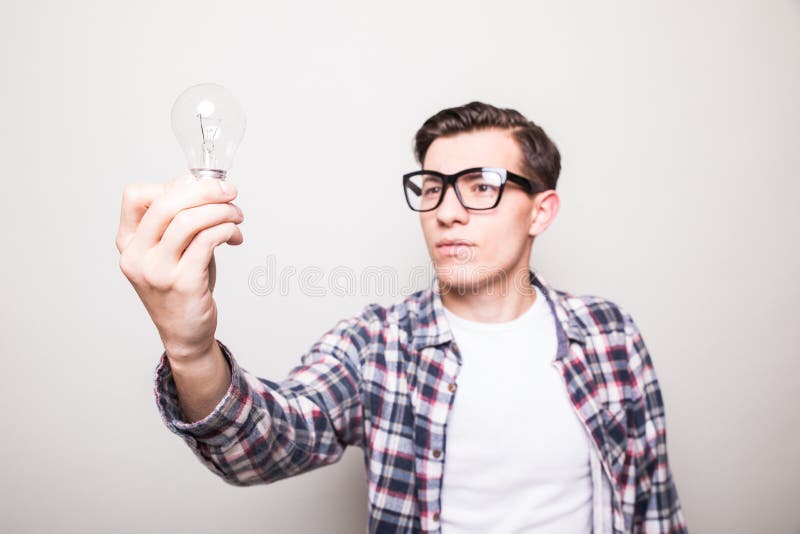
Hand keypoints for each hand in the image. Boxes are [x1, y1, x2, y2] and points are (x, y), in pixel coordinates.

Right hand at [116, 174, 243, 361]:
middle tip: (229, 191)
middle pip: (166, 204)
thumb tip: (200, 183)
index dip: (170, 185)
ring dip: (221, 210)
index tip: (198, 188)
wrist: (185, 333)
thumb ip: (179, 218)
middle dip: (204, 190)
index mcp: (128, 242)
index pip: (135, 196)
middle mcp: (136, 256)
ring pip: (189, 220)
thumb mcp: (172, 248)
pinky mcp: (183, 283)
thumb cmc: (182, 286)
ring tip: (236, 216)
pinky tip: (234, 235)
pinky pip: (207, 241)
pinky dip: (225, 229)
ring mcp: (157, 271)